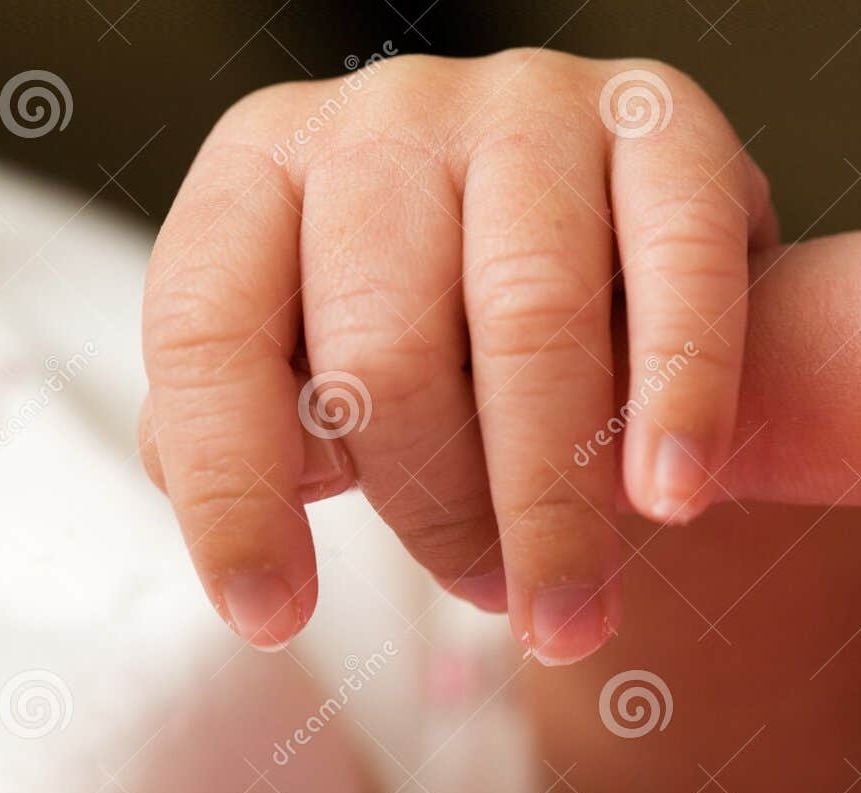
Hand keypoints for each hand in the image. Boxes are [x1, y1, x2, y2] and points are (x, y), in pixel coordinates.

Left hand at [139, 48, 773, 662]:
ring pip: (526, 322)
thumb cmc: (467, 328)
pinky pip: (674, 268)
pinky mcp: (665, 122)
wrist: (632, 255)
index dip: (234, 490)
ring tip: (573, 614)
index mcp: (269, 168)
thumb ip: (264, 408)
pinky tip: (674, 498)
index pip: (212, 332)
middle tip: (495, 600)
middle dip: (439, 515)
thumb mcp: (342, 355)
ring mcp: (530, 106)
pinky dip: (675, 399)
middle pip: (384, 351)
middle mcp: (387, 118)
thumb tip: (185, 470)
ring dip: (553, 504)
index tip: (274, 618)